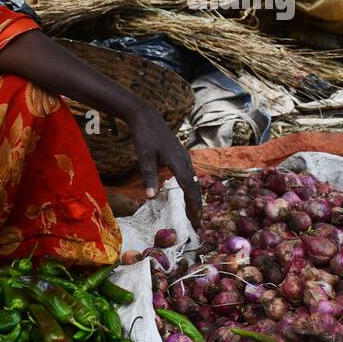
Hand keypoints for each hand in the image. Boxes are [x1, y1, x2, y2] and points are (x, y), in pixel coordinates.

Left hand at [127, 104, 202, 227]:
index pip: (190, 188)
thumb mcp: (144, 156)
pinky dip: (191, 189)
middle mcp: (185, 161)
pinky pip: (190, 177)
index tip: (197, 220)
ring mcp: (184, 158)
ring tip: (194, 214)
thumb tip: (151, 197)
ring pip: (193, 182)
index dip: (194, 205)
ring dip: (194, 198)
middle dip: (197, 206)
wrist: (147, 117)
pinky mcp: (180, 157)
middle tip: (198, 224)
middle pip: (195, 187)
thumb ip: (148, 176)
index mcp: (179, 162)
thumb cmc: (145, 136)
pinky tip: (188, 196)